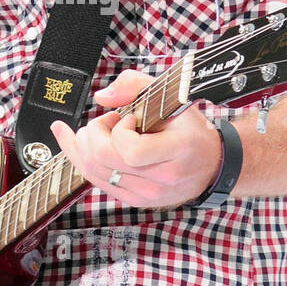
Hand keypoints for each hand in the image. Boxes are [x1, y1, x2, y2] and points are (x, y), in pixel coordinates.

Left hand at [50, 69, 221, 210]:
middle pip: (104, 161)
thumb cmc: (192, 131)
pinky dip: (81, 158)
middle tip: (107, 121)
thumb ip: (136, 85)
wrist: (211, 164)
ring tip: (98, 129)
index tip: (128, 118)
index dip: (120, 130)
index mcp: (176, 153)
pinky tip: (75, 142)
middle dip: (94, 132)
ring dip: (85, 145)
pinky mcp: (134, 200)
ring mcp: (145, 194)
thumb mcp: (173, 98)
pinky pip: (96, 181)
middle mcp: (160, 180)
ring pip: (93, 172)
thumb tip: (102, 97)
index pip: (131, 151)